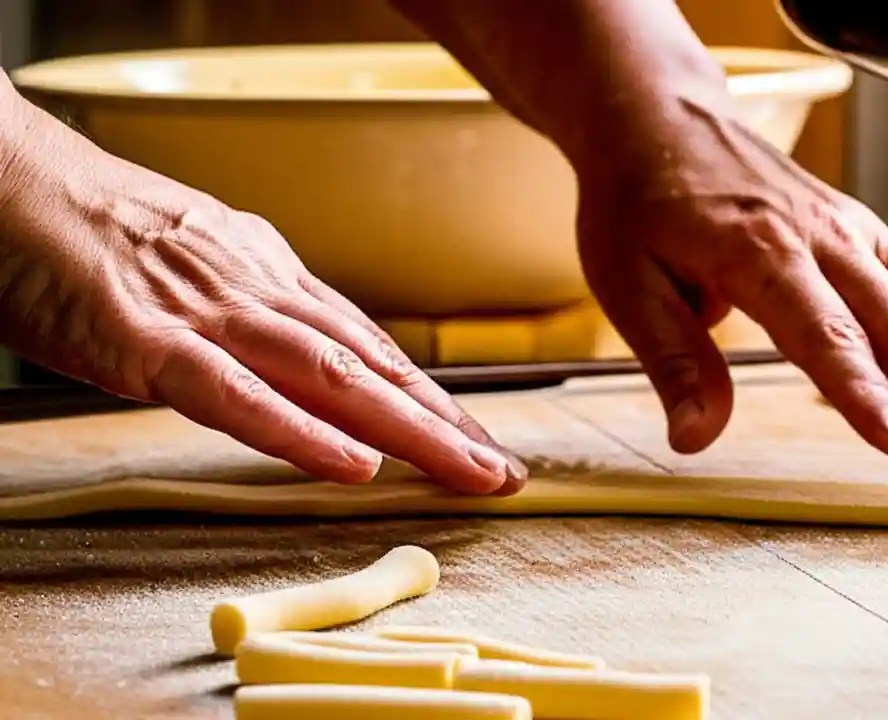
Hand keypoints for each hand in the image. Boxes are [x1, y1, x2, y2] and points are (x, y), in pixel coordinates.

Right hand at [0, 99, 522, 492]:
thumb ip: (258, 310)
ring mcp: (210, 317)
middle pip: (371, 364)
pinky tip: (352, 464)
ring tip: (463, 469)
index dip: (429, 398)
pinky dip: (298, 432)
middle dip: (443, 423)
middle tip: (500, 469)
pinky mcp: (151, 344)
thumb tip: (310, 344)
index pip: (370, 346)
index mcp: (271, 278)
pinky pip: (236, 396)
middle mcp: (260, 293)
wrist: (14, 182)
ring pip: (330, 377)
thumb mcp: (202, 265)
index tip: (476, 439)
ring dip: (406, 428)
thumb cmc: (97, 229)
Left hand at [574, 100, 887, 463]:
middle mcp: (822, 241)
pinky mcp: (868, 233)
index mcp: (758, 255)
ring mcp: (854, 234)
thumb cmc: (640, 201)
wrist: (659, 119)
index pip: (823, 340)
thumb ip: (672, 358)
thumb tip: (696, 438)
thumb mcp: (625, 281)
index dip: (867, 397)